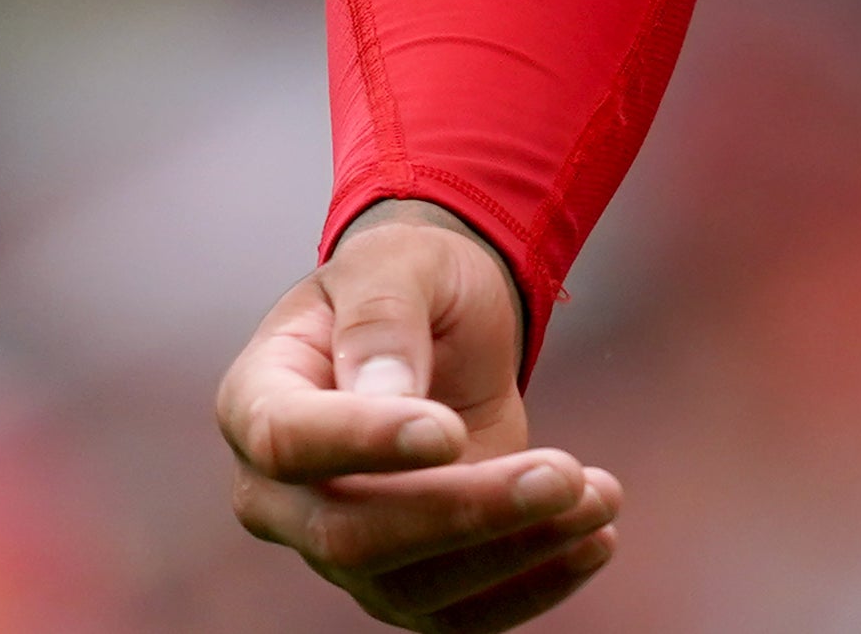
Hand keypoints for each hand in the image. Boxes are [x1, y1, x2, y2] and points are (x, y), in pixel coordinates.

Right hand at [219, 202, 621, 627]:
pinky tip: (593, 542)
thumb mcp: (395, 262)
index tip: (449, 431)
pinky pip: (450, 614)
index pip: (290, 441)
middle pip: (351, 535)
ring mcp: (338, 543)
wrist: (438, 319)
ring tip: (601, 499)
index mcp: (259, 399)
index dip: (364, 443)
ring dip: (512, 553)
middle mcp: (281, 493)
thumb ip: (382, 318)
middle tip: (564, 473)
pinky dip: (526, 589)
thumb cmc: (404, 279)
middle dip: (463, 512)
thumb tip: (386, 394)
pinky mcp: (402, 574)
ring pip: (407, 588)